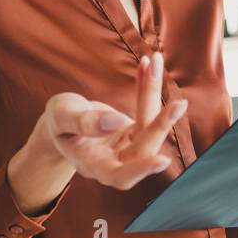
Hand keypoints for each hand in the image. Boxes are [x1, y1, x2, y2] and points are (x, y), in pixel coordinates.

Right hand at [38, 51, 184, 189]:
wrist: (63, 121)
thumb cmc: (58, 122)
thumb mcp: (61, 117)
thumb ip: (84, 121)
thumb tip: (117, 122)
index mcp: (92, 166)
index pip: (119, 175)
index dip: (141, 170)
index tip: (162, 160)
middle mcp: (115, 161)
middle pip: (143, 149)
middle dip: (160, 126)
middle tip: (179, 104)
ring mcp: (128, 147)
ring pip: (148, 125)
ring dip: (152, 94)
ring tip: (155, 62)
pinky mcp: (136, 132)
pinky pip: (146, 110)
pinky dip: (146, 88)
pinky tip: (148, 65)